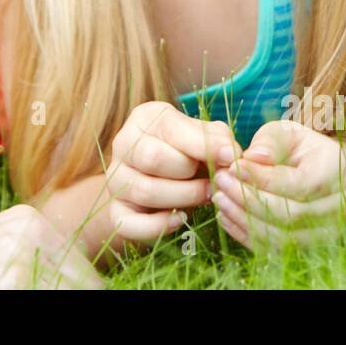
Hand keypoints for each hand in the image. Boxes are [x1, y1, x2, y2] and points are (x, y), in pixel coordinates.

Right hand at [105, 101, 238, 242]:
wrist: (162, 180)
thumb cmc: (186, 151)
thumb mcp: (202, 136)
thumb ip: (217, 139)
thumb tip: (230, 154)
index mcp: (144, 119)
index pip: (170, 129)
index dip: (203, 145)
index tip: (231, 157)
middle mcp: (122, 145)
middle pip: (152, 158)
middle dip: (191, 174)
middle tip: (213, 183)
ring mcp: (114, 179)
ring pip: (145, 191)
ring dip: (183, 198)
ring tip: (204, 197)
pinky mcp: (116, 210)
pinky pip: (129, 223)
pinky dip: (158, 226)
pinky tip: (180, 219)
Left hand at [210, 119, 345, 249]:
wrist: (318, 168)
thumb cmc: (299, 147)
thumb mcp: (286, 132)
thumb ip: (270, 142)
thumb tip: (253, 158)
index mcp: (334, 172)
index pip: (298, 184)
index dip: (263, 178)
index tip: (233, 167)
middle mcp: (337, 207)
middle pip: (289, 213)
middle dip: (249, 199)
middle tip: (221, 182)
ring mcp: (326, 231)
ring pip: (281, 236)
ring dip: (244, 219)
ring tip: (219, 198)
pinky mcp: (308, 246)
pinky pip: (275, 248)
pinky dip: (247, 235)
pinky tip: (226, 216)